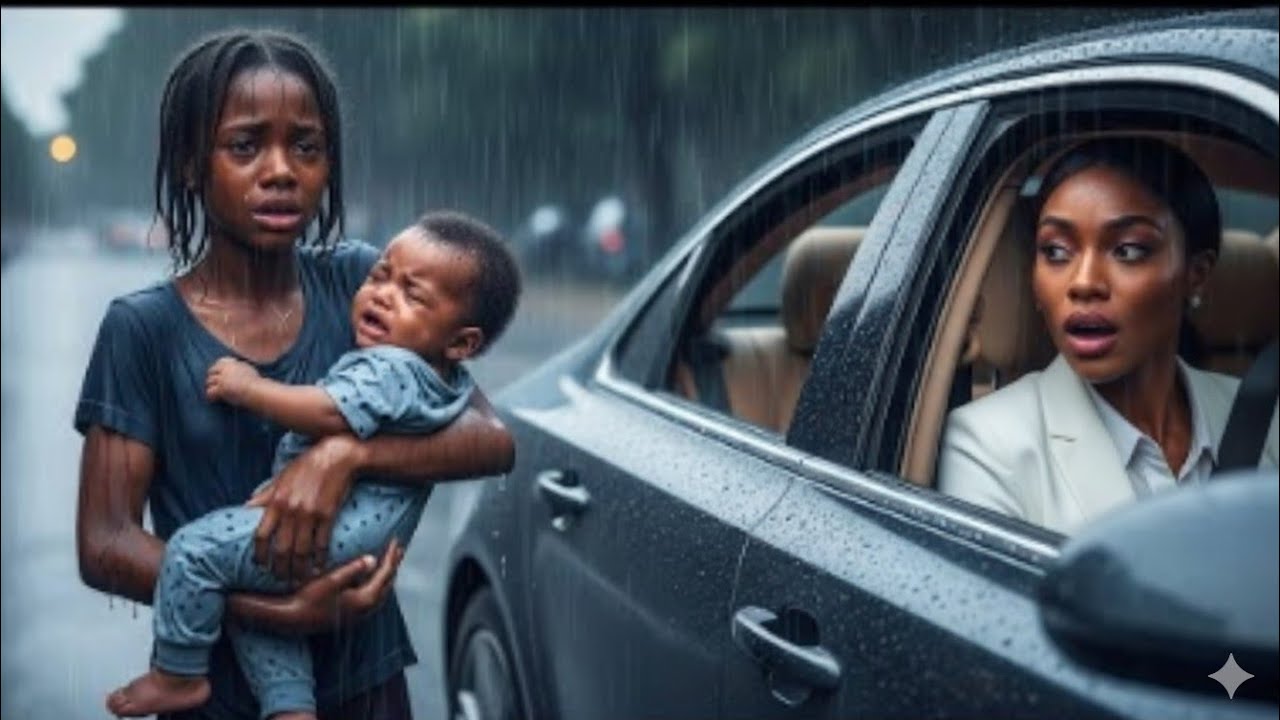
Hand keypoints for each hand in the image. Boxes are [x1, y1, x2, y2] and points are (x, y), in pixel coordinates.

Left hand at [206, 356, 260, 404]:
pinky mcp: (220, 389)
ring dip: (211, 386)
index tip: (218, 373)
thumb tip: (240, 370)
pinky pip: (210, 392)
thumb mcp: (249, 370)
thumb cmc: (257, 383)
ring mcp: (222, 379)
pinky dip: (211, 396)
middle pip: (212, 371)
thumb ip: (241, 368)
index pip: (220, 362)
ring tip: (213, 393)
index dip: (218, 368)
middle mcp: (226, 369)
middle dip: (212, 377)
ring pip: (209, 381)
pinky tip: (214, 399)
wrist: (256, 391)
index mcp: (233, 363)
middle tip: (213, 384)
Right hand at [236, 539, 405, 634]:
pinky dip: (376, 583)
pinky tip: (370, 576)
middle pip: (387, 583)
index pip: (384, 574)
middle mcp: (365, 609)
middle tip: (397, 548)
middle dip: (392, 565)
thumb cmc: (307, 599)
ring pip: (381, 591)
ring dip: (385, 575)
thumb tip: (372, 559)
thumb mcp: (330, 580)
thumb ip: (352, 569)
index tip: (395, 541)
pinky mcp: (351, 614)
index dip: (391, 556)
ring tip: (387, 560)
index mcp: (364, 600)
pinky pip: (372, 596)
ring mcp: (359, 614)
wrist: (290, 620)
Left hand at [248, 434, 359, 581]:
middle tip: (280, 579)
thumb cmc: (307, 465)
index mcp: (276, 502)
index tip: (260, 565)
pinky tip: (320, 566)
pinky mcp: (328, 515)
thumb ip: (263, 495)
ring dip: (300, 569)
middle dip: (280, 569)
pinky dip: (321, 558)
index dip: (259, 554)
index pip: (261, 535)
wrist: (337, 456)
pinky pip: (322, 543)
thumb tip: (245, 508)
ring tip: (299, 579)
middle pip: (281, 549)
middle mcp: (291, 510)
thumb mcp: (280, 478)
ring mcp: (310, 514)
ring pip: (301, 550)